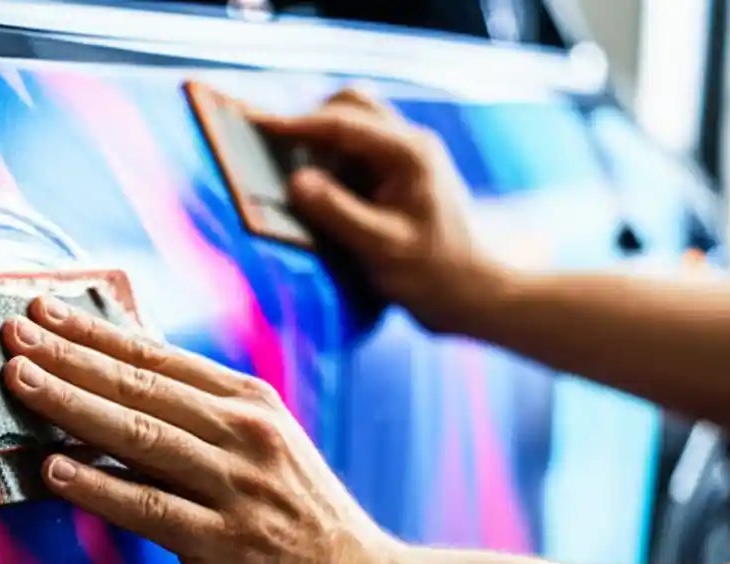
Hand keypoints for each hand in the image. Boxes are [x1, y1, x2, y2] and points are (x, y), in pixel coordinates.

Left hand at [0, 296, 401, 563]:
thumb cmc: (303, 520)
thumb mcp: (265, 447)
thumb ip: (201, 416)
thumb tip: (125, 381)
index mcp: (250, 403)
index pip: (158, 358)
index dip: (96, 331)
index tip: (46, 309)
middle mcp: (245, 434)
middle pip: (140, 387)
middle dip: (69, 355)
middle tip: (13, 332)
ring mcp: (237, 488)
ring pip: (140, 436)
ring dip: (72, 404)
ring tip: (20, 381)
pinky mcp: (227, 545)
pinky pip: (150, 508)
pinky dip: (100, 487)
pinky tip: (56, 469)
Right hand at [258, 88, 508, 334]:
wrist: (471, 292)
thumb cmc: (431, 273)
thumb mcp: (381, 248)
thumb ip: (338, 212)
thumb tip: (295, 182)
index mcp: (409, 153)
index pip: (344, 123)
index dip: (298, 125)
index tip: (258, 126)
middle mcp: (409, 143)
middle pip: (351, 105)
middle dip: (311, 122)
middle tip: (277, 153)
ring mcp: (405, 155)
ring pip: (354, 122)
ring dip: (321, 140)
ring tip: (297, 174)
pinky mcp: (397, 173)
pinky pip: (357, 148)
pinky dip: (331, 158)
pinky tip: (320, 189)